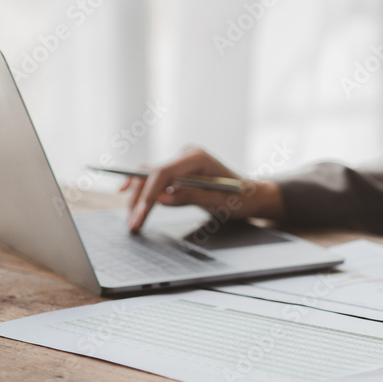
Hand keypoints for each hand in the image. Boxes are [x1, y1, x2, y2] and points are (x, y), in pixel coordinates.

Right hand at [122, 147, 284, 232]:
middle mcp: (185, 156)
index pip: (163, 172)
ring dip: (138, 199)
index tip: (140, 214)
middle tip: (132, 224)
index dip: (149, 194)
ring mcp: (181, 162)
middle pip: (152, 175)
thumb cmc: (240, 198)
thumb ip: (189, 197)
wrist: (251, 195)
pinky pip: (155, 181)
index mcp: (196, 158)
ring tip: (133, 223)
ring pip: (149, 178)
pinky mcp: (178, 172)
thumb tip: (160, 198)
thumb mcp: (219, 201)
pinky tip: (131, 202)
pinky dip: (145, 194)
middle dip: (139, 200)